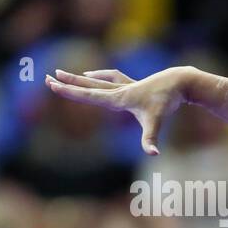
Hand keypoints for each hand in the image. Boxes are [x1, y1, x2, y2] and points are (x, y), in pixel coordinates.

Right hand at [44, 66, 189, 155]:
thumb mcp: (157, 121)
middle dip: (68, 83)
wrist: (178, 82)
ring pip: (97, 80)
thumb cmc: (166, 101)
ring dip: (80, 78)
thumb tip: (153, 154)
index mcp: (118, 98)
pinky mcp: (133, 85)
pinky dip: (100, 76)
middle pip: (88, 85)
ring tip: (65, 74)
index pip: (88, 95)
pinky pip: (111, 78)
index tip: (53, 85)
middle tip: (48, 78)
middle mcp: (118, 90)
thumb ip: (151, 139)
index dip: (70, 92)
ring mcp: (125, 86)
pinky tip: (93, 75)